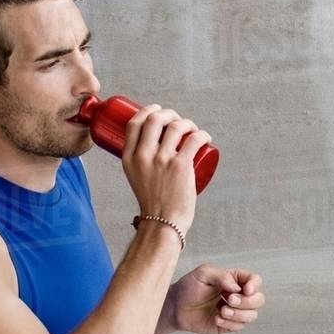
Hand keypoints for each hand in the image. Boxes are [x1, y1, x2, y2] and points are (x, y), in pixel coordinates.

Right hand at [122, 104, 209, 233]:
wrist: (162, 223)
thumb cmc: (152, 202)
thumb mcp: (135, 177)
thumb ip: (139, 161)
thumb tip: (153, 144)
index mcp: (129, 157)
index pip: (134, 123)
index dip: (147, 110)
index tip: (157, 110)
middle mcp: (143, 156)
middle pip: (155, 119)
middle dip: (168, 113)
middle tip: (176, 120)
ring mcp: (162, 160)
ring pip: (176, 126)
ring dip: (187, 122)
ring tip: (192, 129)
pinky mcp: (181, 166)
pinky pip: (194, 139)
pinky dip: (202, 133)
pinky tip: (205, 136)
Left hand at [168, 264, 264, 333]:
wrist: (176, 307)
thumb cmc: (189, 287)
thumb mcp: (203, 274)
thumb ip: (222, 276)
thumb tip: (237, 288)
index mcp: (235, 280)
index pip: (255, 280)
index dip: (254, 286)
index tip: (245, 290)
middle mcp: (238, 295)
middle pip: (259, 300)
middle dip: (247, 302)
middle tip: (229, 301)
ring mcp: (235, 311)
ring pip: (252, 315)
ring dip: (239, 314)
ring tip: (222, 311)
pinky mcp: (228, 324)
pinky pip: (240, 327)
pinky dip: (230, 324)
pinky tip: (216, 318)